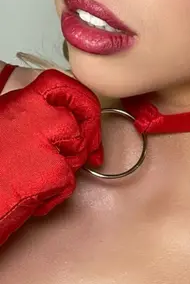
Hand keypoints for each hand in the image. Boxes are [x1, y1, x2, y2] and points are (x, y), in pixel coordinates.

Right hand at [0, 69, 102, 245]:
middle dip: (83, 141)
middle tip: (86, 154)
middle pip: (76, 123)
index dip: (81, 100)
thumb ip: (29, 117)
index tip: (87, 116)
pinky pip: (68, 182)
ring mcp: (45, 144)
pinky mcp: (52, 173)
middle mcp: (35, 118)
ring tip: (33, 180)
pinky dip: (55, 194)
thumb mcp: (1, 125)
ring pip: (77, 153)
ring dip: (64, 169)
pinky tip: (32, 198)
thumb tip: (62, 117)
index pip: (62, 86)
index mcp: (19, 103)